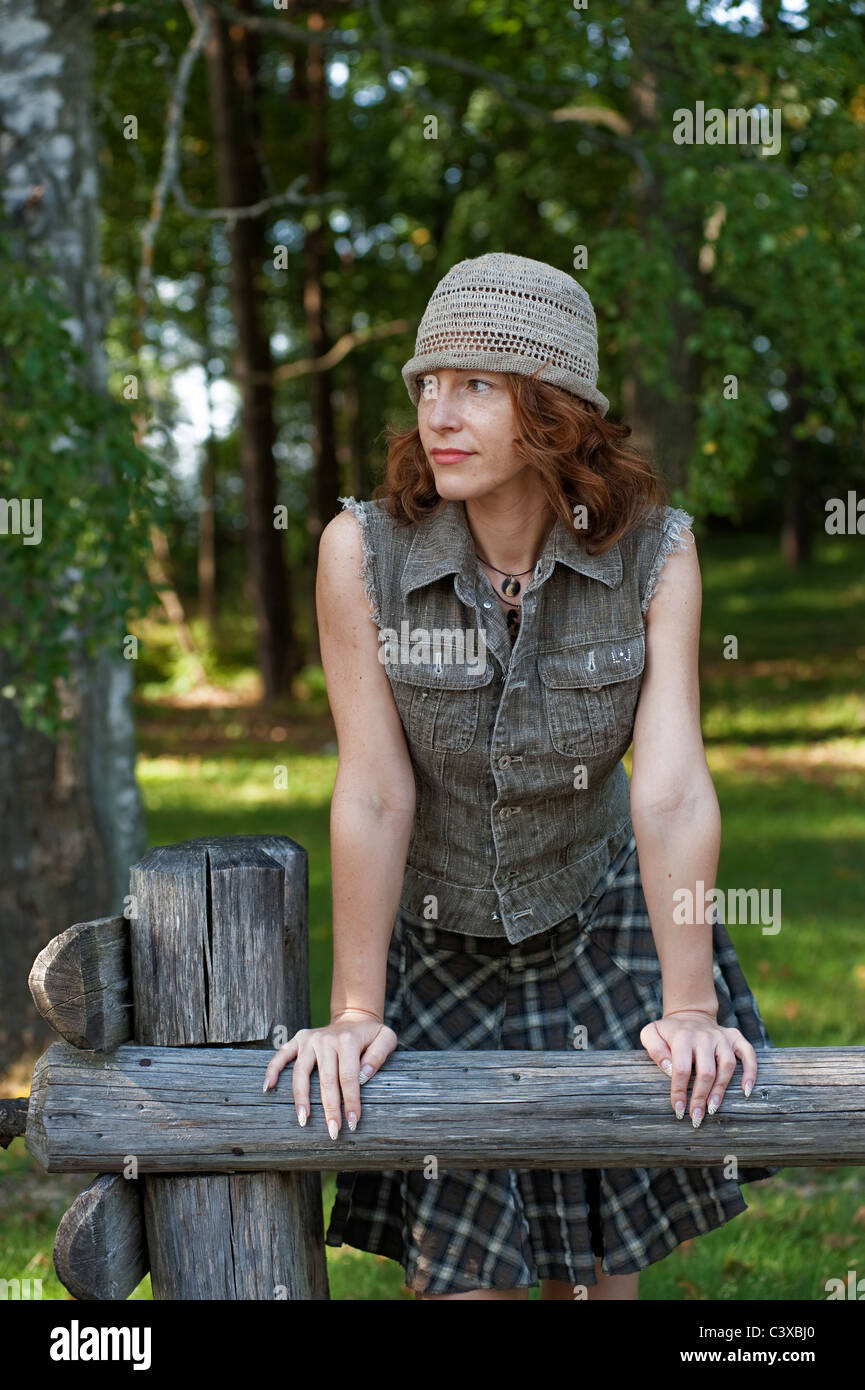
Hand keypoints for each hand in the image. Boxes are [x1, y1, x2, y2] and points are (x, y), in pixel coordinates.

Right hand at [261, 1009, 397, 1139]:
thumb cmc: (370, 1034)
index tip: (353, 1123)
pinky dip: (272, 1069)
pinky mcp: (298, 1040)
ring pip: (301, 1072)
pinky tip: (268, 1088)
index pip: (349, 1077)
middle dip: (329, 1108)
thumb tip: (364, 1076)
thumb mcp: (386, 1037)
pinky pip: (281, 1055)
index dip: (350, 1101)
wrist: (354, 1017)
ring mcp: (309, 1040)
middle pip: (326, 1080)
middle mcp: (325, 1039)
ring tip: (303, 1120)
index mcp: (347, 1040)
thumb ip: (379, 1055)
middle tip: (332, 1132)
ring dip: (301, 1098)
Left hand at [639, 1009, 756, 1126]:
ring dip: (721, 1089)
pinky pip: (748, 1053)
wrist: (689, 1014)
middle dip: (700, 1097)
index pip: (682, 1068)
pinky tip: (746, 1091)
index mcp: (683, 1036)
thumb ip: (654, 1049)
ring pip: (727, 1065)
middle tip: (696, 1117)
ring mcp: (722, 1036)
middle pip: (706, 1071)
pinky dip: (751, 1072)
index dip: (680, 1091)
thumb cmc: (668, 1032)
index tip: (678, 1110)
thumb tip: (668, 1068)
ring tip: (713, 1108)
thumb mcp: (651, 1033)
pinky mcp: (735, 1037)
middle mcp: (705, 1035)